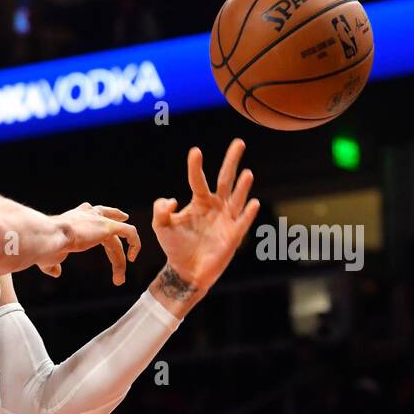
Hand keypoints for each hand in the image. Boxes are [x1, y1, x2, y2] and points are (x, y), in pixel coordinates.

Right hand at [40, 203, 139, 281]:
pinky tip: (132, 258)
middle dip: (116, 250)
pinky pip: (130, 232)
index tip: (123, 217)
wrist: (49, 237)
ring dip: (119, 260)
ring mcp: (99, 220)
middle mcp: (89, 215)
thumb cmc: (46, 247)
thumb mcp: (49, 257)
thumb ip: (54, 264)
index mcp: (76, 218)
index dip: (111, 215)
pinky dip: (135, 244)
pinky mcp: (108, 226)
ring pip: (118, 240)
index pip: (97, 213)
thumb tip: (56, 272)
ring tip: (119, 278)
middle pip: (110, 232)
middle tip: (120, 269)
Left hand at [149, 139, 259, 313]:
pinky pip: (242, 222)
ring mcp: (227, 219)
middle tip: (239, 142)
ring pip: (236, 198)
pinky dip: (247, 213)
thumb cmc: (175, 247)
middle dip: (231, 161)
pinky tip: (252, 203)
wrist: (186, 271)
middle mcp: (216, 206)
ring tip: (246, 173)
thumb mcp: (161, 226)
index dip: (196, 166)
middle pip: (225, 179)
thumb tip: (173, 199)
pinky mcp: (234, 236)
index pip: (198, 179)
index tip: (195, 151)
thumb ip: (161, 210)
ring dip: (242, 186)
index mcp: (199, 201)